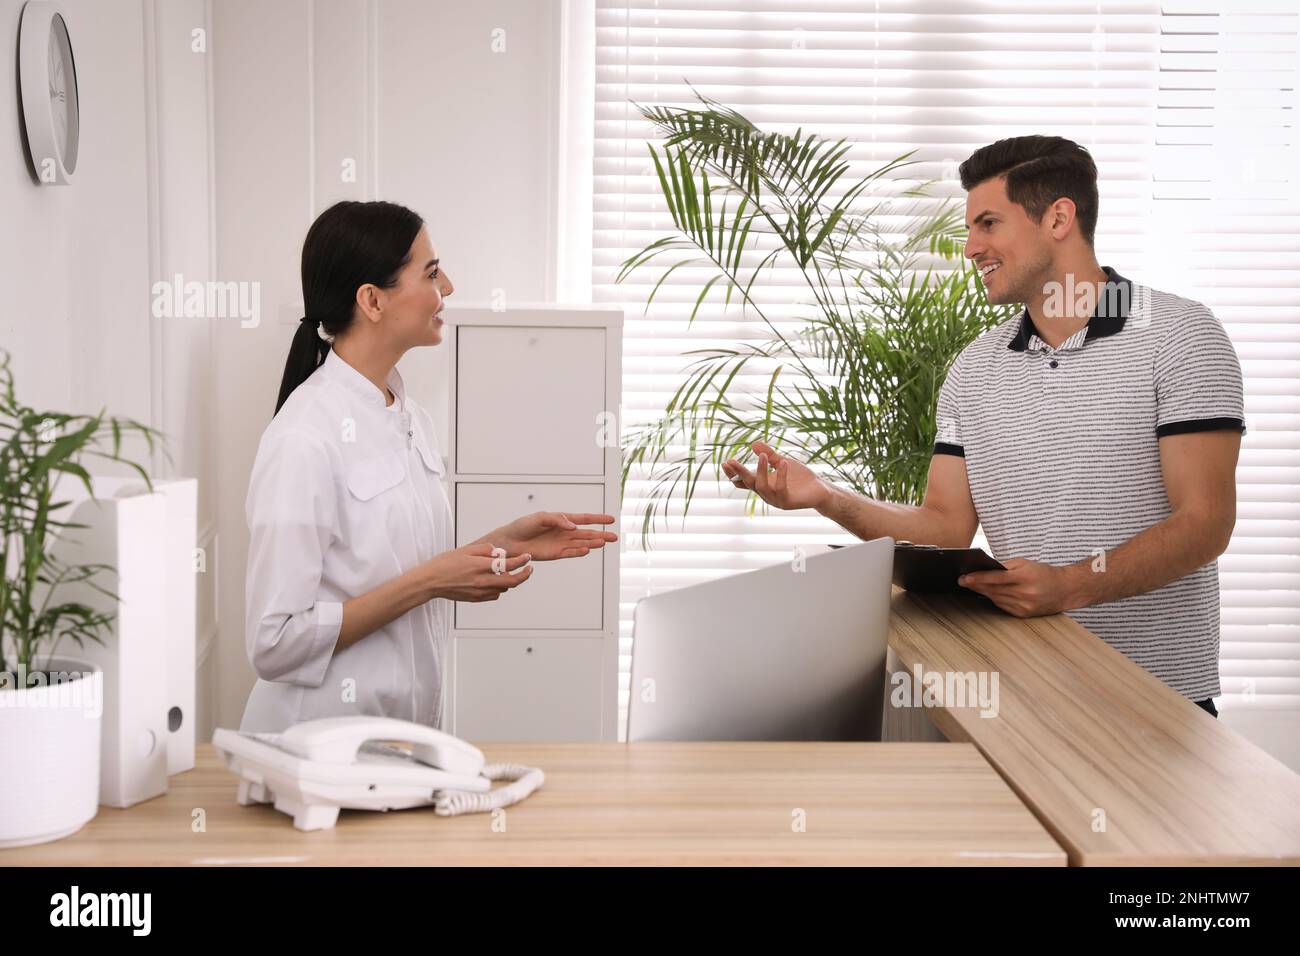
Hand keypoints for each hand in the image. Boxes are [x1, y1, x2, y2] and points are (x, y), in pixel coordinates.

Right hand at [423, 542, 533, 601]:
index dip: (521, 560)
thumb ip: (484, 549)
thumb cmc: (444, 564)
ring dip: (510, 581)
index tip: (527, 557)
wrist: (430, 582)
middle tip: (529, 569)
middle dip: (524, 575)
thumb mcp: (465, 550)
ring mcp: (479, 592)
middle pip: (512, 581)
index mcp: (480, 566)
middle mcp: (482, 581)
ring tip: (510, 573)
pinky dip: (499, 589)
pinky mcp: (476, 599)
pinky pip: (494, 595)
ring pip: (504, 589)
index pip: (508, 564)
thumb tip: (499, 552)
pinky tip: (495, 582)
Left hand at [489, 511, 617, 560]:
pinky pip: (571, 553)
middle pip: (587, 533)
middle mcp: (564, 532)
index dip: (598, 519)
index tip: (611, 520)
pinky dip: (579, 552)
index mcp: (562, 519)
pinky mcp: (556, 554)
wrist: (510, 541)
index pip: (584, 519)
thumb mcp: (540, 518)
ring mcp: (561, 543)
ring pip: (582, 543)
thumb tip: (573, 526)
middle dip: (601, 534)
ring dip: (593, 543)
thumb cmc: (523, 526)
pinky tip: (588, 550)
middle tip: (614, 537)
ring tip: (604, 542)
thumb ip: (558, 520)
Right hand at [722, 441, 829, 510]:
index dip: (733, 474)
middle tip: (731, 461)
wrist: (819, 490)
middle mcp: (766, 494)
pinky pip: (780, 488)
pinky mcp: (787, 502)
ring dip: (761, 471)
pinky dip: (780, 475)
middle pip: (748, 483)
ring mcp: (775, 500)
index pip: (743, 481)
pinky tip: (783, 462)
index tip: (725, 462)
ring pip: (762, 486)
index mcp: (762, 485)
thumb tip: (753, 444)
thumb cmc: (800, 478)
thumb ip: (769, 455)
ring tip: (763, 456)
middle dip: (739, 472)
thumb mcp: (782, 462)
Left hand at [957, 557, 1077, 616]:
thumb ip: (1005, 567)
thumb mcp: (1026, 563)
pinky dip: (995, 600)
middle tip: (962, 581)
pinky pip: (1003, 606)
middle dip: (976, 585)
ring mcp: (1025, 606)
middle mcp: (1025, 593)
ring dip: (983, 593)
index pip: (996, 578)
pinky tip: (987, 594)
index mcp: (1026, 577)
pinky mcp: (1024, 614)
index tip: (964, 577)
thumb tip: (984, 570)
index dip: (978, 578)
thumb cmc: (1045, 573)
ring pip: (996, 599)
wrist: (1067, 589)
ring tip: (971, 586)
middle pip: (994, 590)